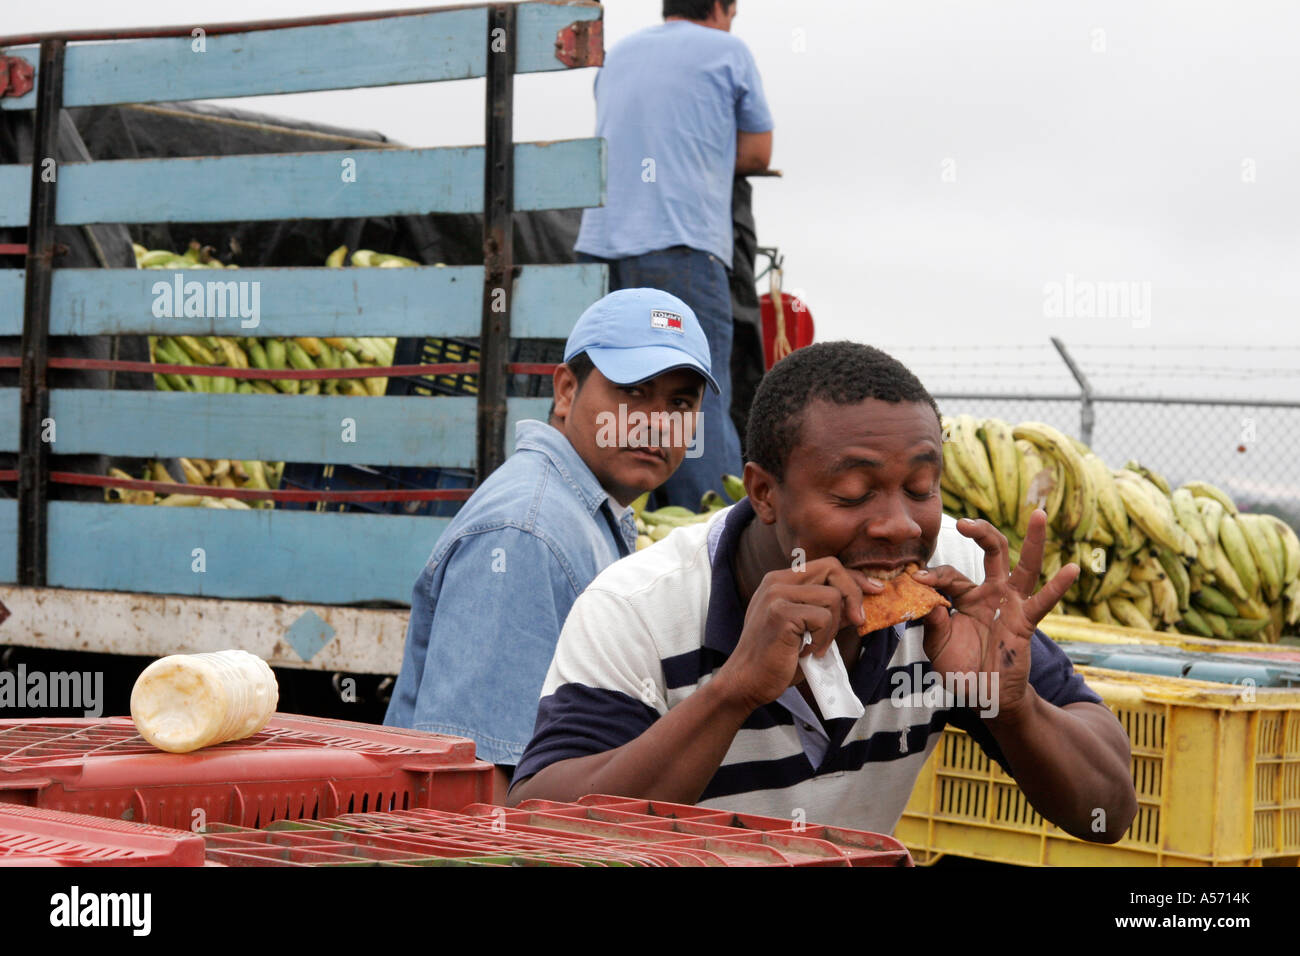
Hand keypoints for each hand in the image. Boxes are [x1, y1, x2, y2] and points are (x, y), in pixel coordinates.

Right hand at [714, 557, 880, 712]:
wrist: (747, 681)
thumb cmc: (778, 658)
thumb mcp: (806, 628)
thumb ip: (827, 611)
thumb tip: (861, 604)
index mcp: (780, 580)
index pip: (827, 565)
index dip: (854, 578)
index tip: (875, 590)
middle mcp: (776, 581)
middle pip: (833, 568)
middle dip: (853, 594)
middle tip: (858, 622)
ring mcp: (776, 595)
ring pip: (832, 597)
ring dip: (834, 627)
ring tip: (817, 645)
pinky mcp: (780, 613)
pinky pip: (824, 618)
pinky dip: (824, 639)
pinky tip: (808, 652)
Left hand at [912, 510, 1076, 722]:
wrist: (982, 697)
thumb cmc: (959, 668)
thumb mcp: (936, 645)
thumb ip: (931, 623)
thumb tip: (928, 601)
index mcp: (964, 596)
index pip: (949, 574)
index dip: (933, 575)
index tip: (917, 579)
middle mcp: (989, 593)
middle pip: (991, 551)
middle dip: (980, 532)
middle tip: (964, 522)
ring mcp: (1010, 604)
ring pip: (1022, 566)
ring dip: (1032, 540)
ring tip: (1038, 513)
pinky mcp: (1025, 621)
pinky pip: (1043, 601)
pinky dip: (1058, 586)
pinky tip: (1071, 568)